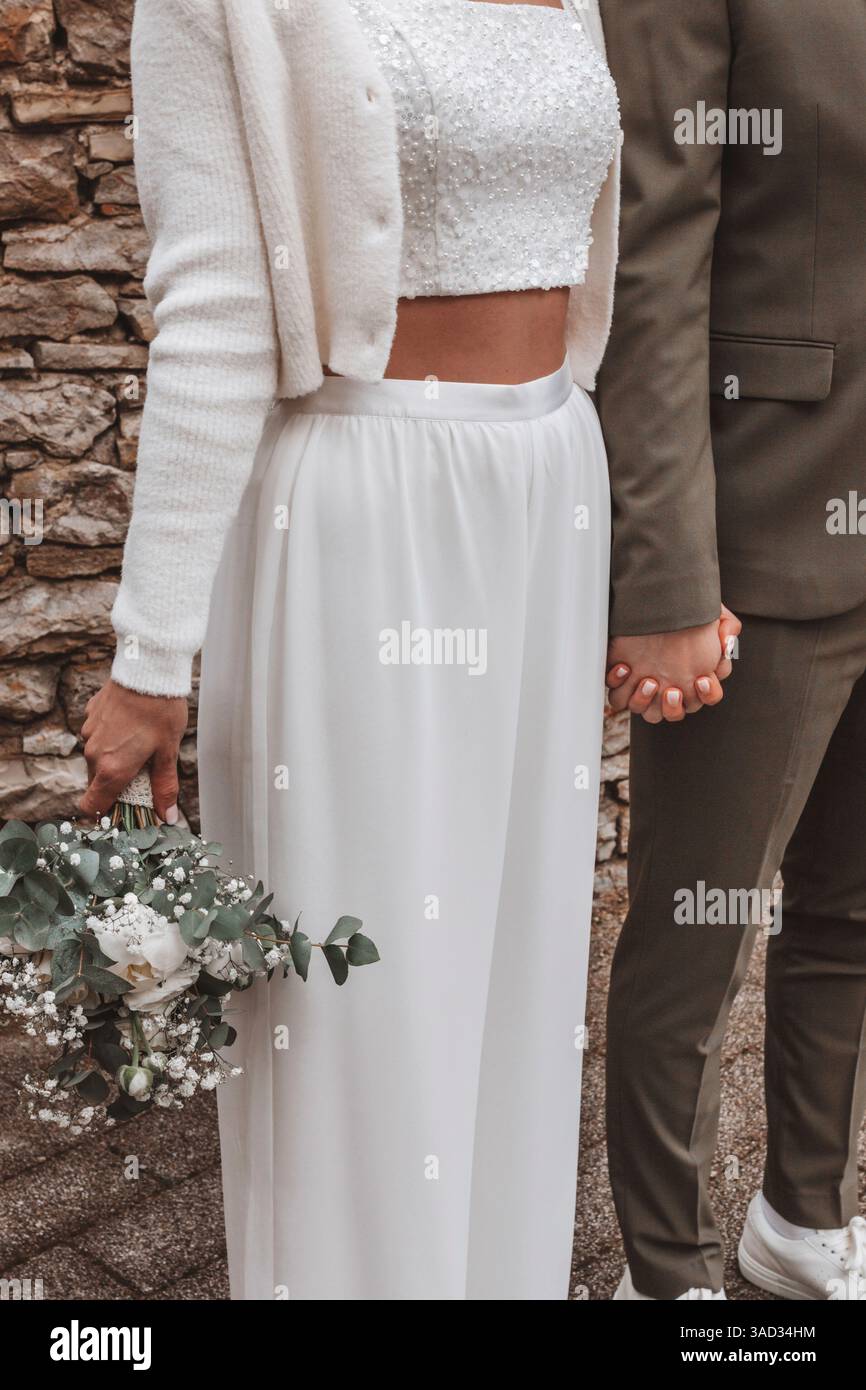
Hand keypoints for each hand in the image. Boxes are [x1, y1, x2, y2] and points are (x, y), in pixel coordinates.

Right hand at [79, 679, 188, 821]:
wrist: (148, 671)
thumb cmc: (161, 712)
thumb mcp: (168, 753)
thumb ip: (164, 787)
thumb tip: (166, 816)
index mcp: (111, 769)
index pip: (91, 806)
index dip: (103, 814)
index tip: (119, 812)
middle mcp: (94, 754)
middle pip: (98, 782)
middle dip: (116, 784)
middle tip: (142, 775)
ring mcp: (89, 733)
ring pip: (98, 758)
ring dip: (114, 759)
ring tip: (140, 745)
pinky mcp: (90, 715)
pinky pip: (98, 736)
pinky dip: (111, 738)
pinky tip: (131, 725)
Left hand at [605, 606, 741, 723]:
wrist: (652, 601)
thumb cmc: (684, 609)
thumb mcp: (712, 612)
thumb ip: (728, 627)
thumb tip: (727, 645)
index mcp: (695, 677)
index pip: (707, 698)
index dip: (707, 693)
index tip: (702, 679)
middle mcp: (672, 686)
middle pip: (674, 713)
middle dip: (673, 705)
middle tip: (671, 690)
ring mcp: (646, 685)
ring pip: (648, 713)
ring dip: (646, 701)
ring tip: (648, 681)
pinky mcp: (624, 679)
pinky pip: (619, 697)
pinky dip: (621, 687)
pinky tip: (625, 667)